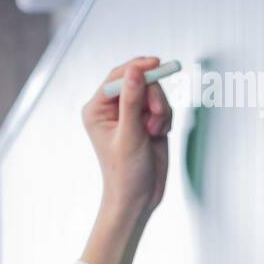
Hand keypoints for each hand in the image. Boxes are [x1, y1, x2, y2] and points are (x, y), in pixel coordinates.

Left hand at [81, 56, 171, 219]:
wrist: (138, 198)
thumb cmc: (125, 175)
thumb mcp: (130, 135)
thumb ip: (131, 101)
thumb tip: (134, 71)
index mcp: (97, 110)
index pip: (117, 77)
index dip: (138, 68)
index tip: (156, 64)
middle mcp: (112, 109)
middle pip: (140, 80)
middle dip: (153, 96)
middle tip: (155, 115)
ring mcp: (130, 113)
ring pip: (154, 92)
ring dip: (161, 110)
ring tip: (154, 131)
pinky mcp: (146, 119)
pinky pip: (163, 105)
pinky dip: (166, 118)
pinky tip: (159, 134)